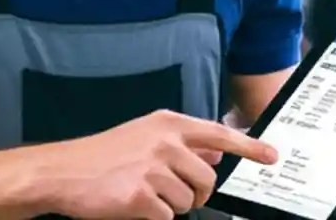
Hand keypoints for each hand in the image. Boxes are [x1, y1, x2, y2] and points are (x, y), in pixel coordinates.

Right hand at [42, 109, 278, 219]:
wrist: (63, 172)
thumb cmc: (102, 155)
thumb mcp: (146, 136)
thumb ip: (184, 143)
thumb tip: (218, 152)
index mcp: (168, 124)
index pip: (219, 134)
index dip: (249, 146)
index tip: (272, 156)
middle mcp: (165, 143)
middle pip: (208, 179)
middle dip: (196, 194)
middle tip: (173, 194)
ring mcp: (153, 170)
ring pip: (188, 202)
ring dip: (171, 207)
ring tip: (145, 195)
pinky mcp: (141, 197)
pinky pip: (167, 218)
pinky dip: (153, 217)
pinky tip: (134, 205)